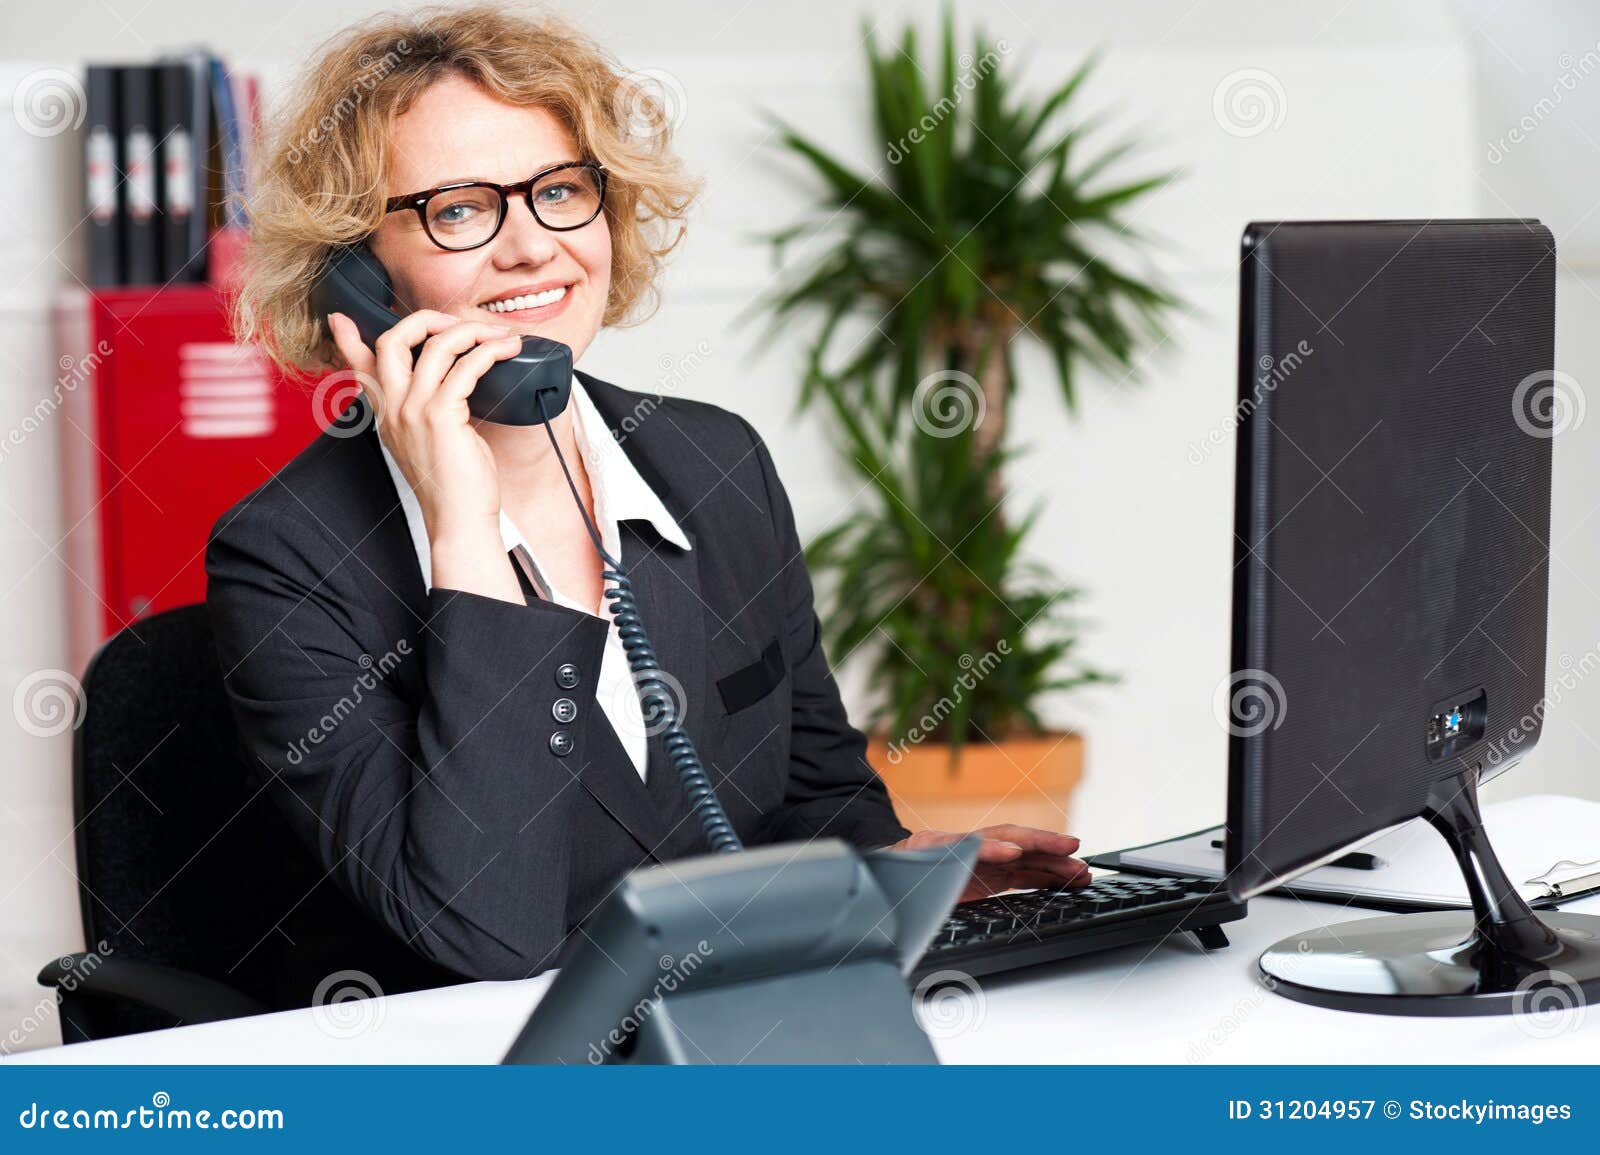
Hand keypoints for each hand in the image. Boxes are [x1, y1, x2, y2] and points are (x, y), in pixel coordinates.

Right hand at [327, 309, 523, 545]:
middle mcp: (394, 409)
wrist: (458, 521)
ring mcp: (413, 411)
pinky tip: (506, 351)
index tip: (339, 318)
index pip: (359, 368)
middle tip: (460, 322)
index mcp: (387, 415)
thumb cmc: (454, 485)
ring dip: (472, 332)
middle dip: (427, 319)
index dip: (348, 339)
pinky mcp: (440, 417)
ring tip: (499, 336)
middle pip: (394, 340)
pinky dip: (489, 352)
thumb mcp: (432, 442)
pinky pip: (465, 367)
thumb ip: (431, 411)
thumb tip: (452, 385)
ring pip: (436, 346)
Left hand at [888, 825, 1090, 902]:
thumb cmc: (899, 873)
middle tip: (1072, 849)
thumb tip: (905, 886)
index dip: (992, 849)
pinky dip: (1045, 877)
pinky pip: (1023, 873)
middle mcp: (968, 848)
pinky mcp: (992, 876)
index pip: (971, 844)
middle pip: (1009, 842)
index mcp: (940, 846)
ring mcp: (983, 861)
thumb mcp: (900, 873)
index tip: (1012, 853)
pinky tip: (1066, 882)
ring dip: (1053, 863)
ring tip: (1081, 871)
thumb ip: (914, 876)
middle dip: (1041, 846)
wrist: (894, 875)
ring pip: (1024, 857)